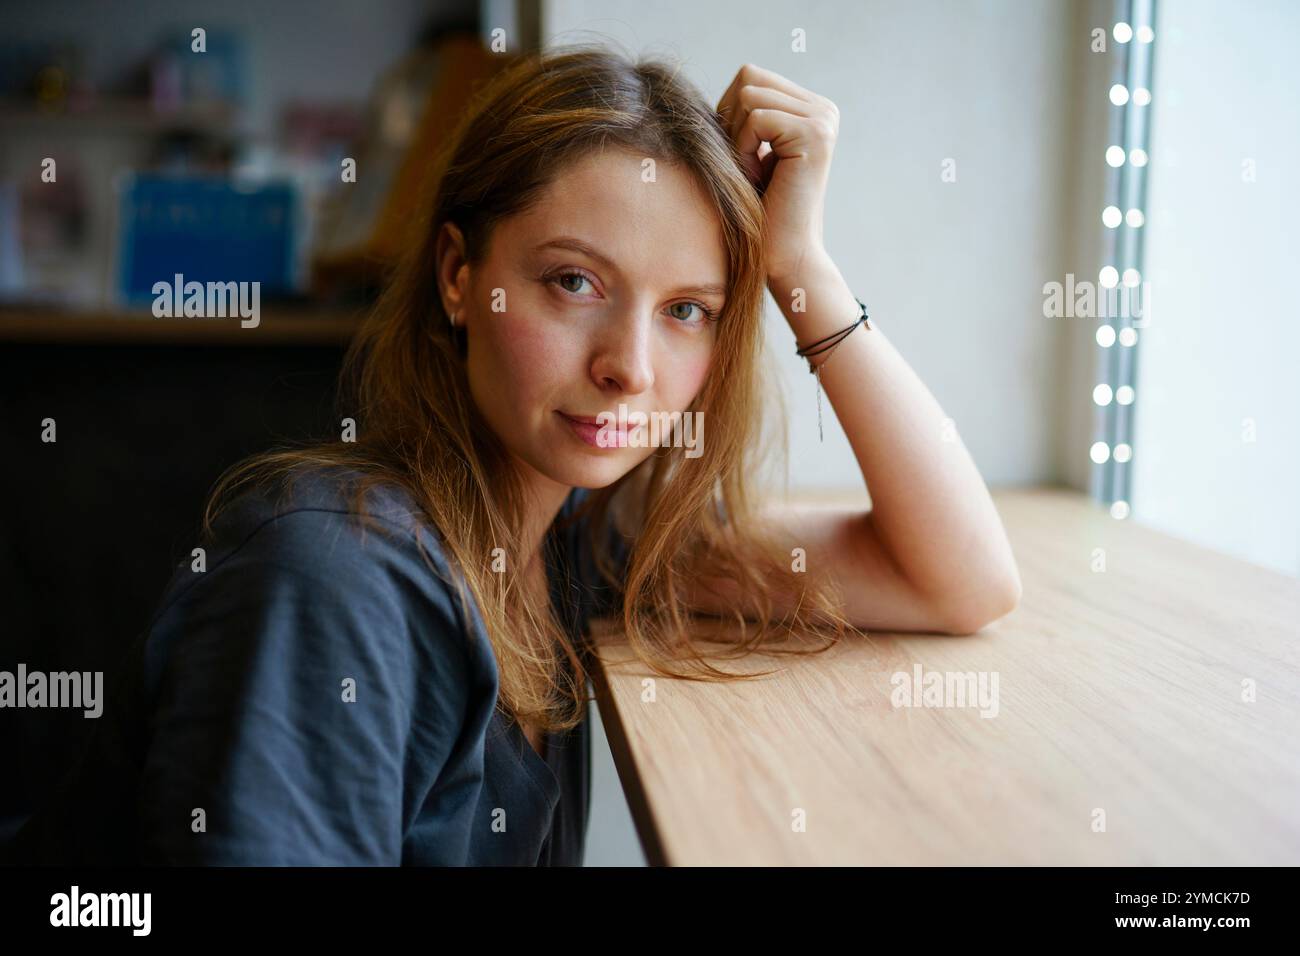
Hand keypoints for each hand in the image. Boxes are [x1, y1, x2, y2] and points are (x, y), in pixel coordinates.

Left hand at [716, 63, 839, 287]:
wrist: (784, 257)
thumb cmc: (759, 213)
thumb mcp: (747, 155)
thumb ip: (740, 117)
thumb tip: (704, 94)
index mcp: (811, 110)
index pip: (750, 78)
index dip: (730, 114)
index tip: (742, 159)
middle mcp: (823, 109)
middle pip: (748, 77)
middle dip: (732, 122)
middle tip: (745, 167)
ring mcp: (823, 119)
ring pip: (750, 95)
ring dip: (738, 140)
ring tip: (754, 176)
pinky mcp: (814, 134)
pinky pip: (756, 117)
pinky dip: (746, 150)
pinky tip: (760, 179)